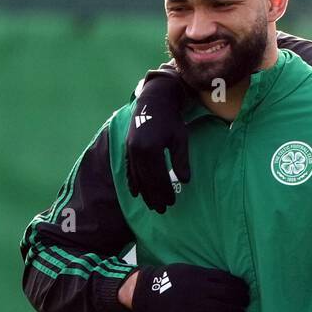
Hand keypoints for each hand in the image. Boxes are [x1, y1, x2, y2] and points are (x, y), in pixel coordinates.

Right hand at [125, 72, 190, 212]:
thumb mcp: (180, 139)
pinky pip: (129, 169)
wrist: (154, 101)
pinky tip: (136, 193)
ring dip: (144, 193)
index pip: (158, 177)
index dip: (164, 191)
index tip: (172, 203)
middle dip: (154, 196)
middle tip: (162, 210)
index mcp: (151, 149)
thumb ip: (181, 160)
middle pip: (146, 180)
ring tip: (152, 206)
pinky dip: (132, 182)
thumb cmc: (171, 120)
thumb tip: (184, 181)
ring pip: (137, 177)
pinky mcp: (127, 148)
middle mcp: (137, 151)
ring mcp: (130, 149)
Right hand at [132, 264, 248, 311]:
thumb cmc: (168, 278)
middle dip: (242, 299)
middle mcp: (202, 289)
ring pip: (224, 310)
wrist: (147, 291)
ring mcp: (196, 305)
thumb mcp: (188, 269)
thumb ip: (205, 274)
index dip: (240, 285)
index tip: (245, 289)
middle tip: (246, 303)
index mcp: (201, 275)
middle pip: (231, 295)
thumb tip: (224, 279)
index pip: (229, 279)